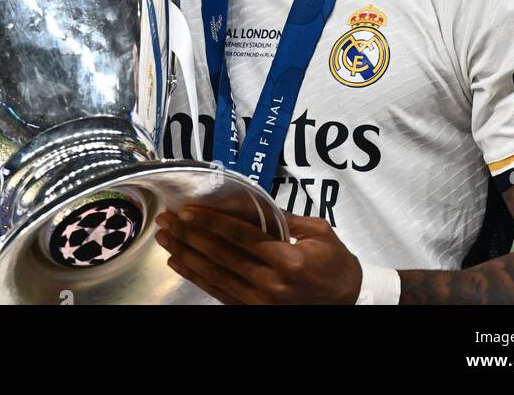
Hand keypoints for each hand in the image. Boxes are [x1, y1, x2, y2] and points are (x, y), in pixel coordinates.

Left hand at [154, 204, 362, 304]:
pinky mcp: (254, 310)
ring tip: (165, 238)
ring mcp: (260, 301)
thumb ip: (285, 218)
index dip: (211, 221)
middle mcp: (271, 283)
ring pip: (215, 274)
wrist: (348, 302)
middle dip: (190, 234)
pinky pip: (219, 292)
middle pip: (221, 254)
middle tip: (166, 219)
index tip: (188, 209)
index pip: (240, 236)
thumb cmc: (335, 263)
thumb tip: (252, 202)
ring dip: (186, 254)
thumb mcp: (319, 232)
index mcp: (288, 259)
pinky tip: (178, 263)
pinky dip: (195, 277)